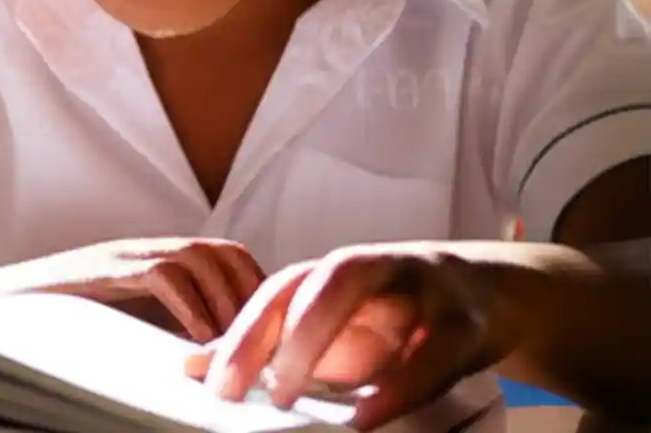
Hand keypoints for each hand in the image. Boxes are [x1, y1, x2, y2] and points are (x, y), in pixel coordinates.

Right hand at [23, 238, 263, 342]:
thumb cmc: (49, 331)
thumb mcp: (122, 330)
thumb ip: (162, 334)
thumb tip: (211, 366)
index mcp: (151, 261)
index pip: (226, 259)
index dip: (255, 293)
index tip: (273, 335)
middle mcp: (142, 250)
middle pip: (222, 253)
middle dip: (251, 296)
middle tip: (265, 344)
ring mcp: (121, 255)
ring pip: (199, 258)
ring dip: (226, 303)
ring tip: (236, 347)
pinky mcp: (102, 269)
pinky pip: (162, 275)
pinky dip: (189, 307)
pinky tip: (199, 342)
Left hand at [186, 244, 517, 430]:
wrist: (491, 294)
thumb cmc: (397, 316)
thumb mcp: (332, 331)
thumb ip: (269, 348)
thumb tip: (195, 368)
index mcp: (330, 274)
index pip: (275, 296)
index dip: (241, 335)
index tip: (209, 382)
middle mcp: (369, 268)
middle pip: (313, 286)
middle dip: (272, 336)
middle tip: (240, 389)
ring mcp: (417, 284)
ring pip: (364, 297)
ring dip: (321, 343)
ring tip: (289, 398)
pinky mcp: (464, 317)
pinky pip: (428, 350)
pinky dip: (396, 385)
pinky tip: (366, 417)